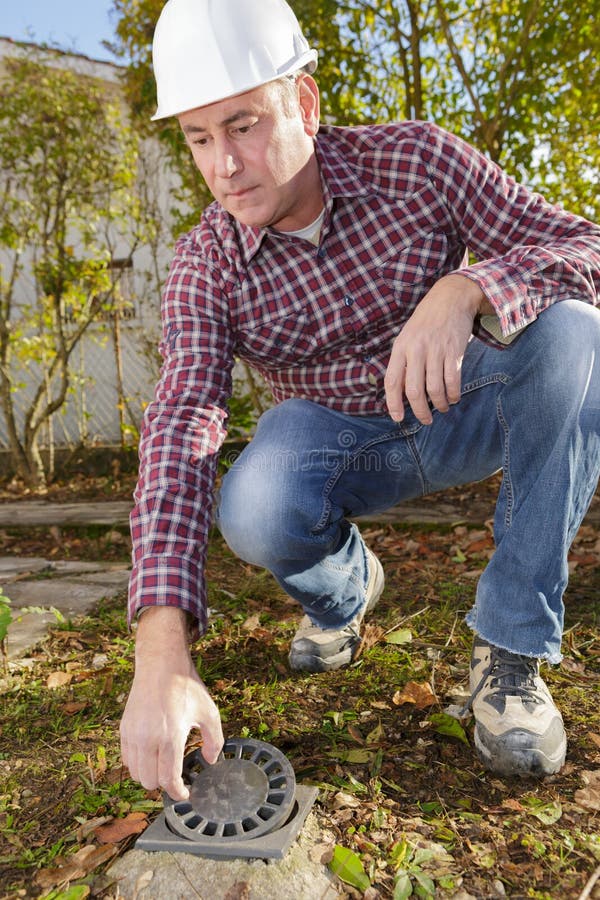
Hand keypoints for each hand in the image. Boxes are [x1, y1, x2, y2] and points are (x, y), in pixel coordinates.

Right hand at [120, 607, 223, 800]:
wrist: (161, 663)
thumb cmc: (186, 686)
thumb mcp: (209, 711)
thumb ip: (215, 740)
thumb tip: (210, 761)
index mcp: (170, 737)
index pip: (168, 779)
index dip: (178, 792)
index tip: (185, 794)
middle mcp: (148, 739)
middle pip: (150, 782)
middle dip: (164, 784)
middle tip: (176, 777)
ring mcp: (133, 734)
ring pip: (136, 773)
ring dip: (149, 776)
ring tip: (163, 766)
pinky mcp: (124, 728)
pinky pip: (127, 759)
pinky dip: (138, 763)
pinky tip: (151, 754)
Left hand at [384, 274, 489, 423]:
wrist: (450, 298)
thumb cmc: (426, 321)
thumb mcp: (407, 336)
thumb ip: (403, 361)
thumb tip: (401, 392)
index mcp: (400, 347)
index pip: (392, 381)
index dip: (393, 403)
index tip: (398, 418)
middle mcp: (416, 349)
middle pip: (414, 390)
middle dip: (420, 411)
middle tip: (425, 420)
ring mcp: (436, 350)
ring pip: (435, 388)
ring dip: (439, 404)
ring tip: (441, 409)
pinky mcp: (454, 350)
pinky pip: (453, 380)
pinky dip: (453, 394)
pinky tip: (453, 398)